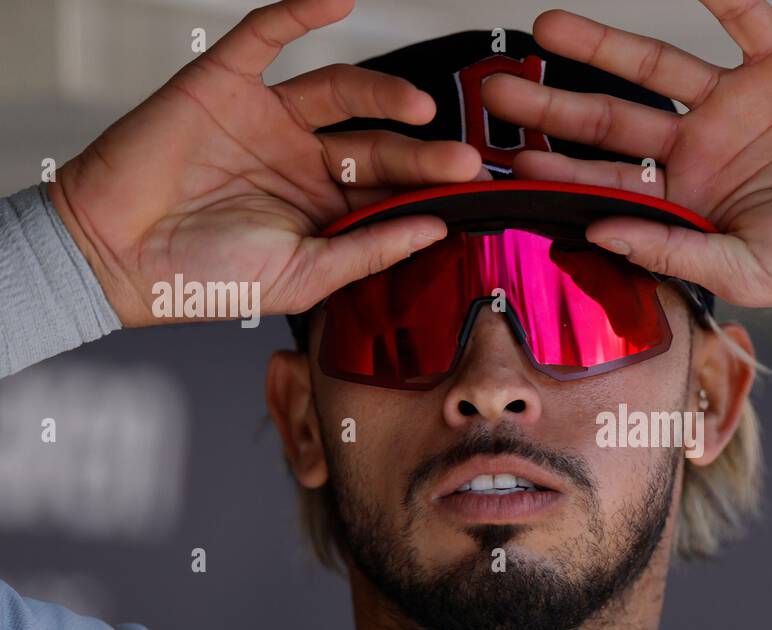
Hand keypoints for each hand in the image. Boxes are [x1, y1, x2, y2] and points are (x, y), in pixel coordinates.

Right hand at [48, 0, 486, 328]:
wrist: (118, 256)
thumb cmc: (202, 277)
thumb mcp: (305, 278)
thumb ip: (370, 251)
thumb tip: (435, 231)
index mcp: (325, 208)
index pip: (390, 191)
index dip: (429, 188)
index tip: (470, 191)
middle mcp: (304, 159)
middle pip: (377, 144)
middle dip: (421, 152)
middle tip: (460, 158)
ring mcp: (270, 119)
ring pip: (341, 90)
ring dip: (383, 93)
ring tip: (420, 107)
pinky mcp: (229, 83)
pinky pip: (268, 35)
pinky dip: (300, 12)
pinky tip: (337, 2)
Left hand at [482, 1, 771, 308]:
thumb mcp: (749, 273)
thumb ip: (673, 251)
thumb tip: (595, 234)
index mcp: (690, 205)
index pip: (607, 183)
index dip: (555, 173)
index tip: (500, 166)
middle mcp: (703, 151)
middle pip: (611, 120)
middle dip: (553, 106)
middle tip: (496, 93)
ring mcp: (739, 105)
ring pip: (655, 66)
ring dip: (603, 45)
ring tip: (546, 25)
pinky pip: (746, 16)